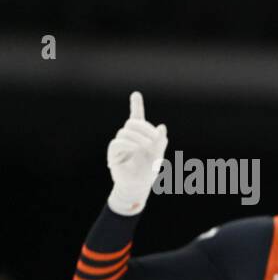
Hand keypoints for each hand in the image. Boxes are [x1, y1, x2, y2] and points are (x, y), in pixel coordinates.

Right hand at [106, 91, 167, 215]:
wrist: (139, 185)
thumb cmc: (148, 170)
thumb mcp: (158, 155)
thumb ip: (160, 141)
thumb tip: (163, 126)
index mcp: (140, 135)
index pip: (137, 117)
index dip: (136, 105)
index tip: (136, 94)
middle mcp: (129, 137)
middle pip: (132, 123)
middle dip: (145, 128)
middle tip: (155, 138)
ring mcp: (120, 144)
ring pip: (125, 132)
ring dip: (139, 137)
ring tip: (148, 146)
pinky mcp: (113, 153)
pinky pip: (117, 143)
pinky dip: (128, 144)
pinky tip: (136, 148)